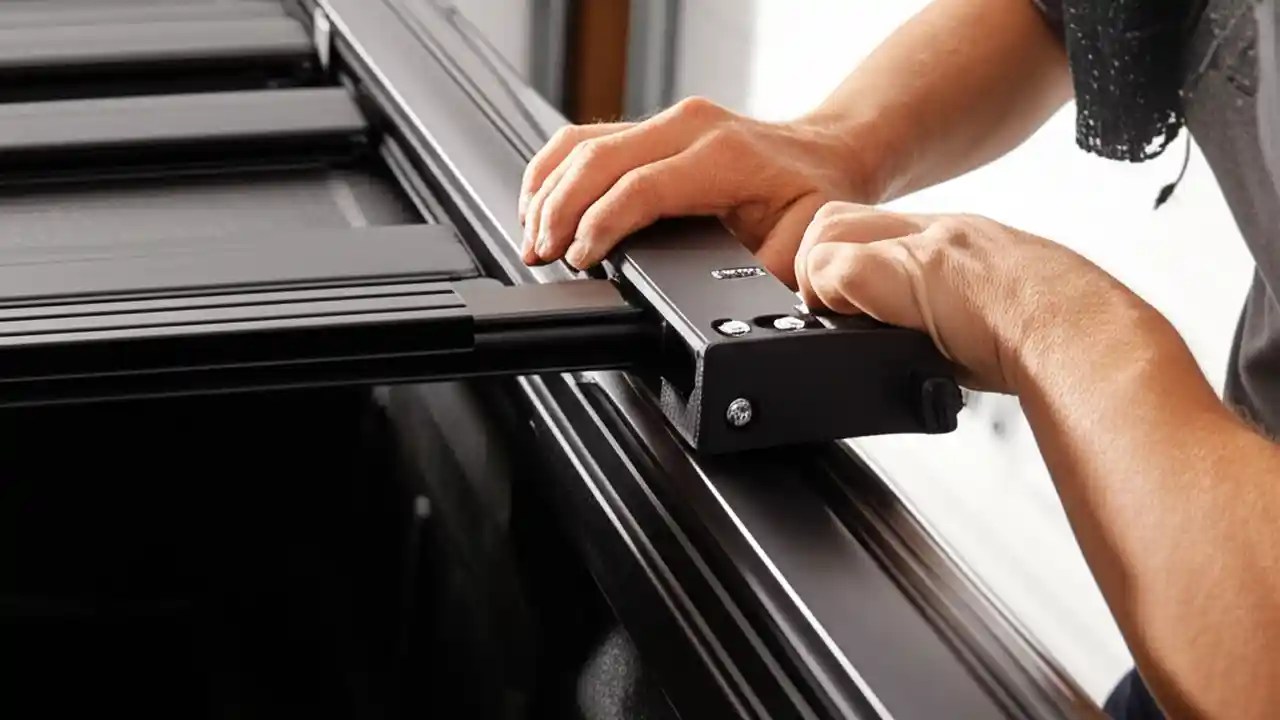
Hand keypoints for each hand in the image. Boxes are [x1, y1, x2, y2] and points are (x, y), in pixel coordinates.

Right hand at [519, 97, 877, 285]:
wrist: (827, 152)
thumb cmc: (816, 193)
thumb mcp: (806, 241)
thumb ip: (767, 273)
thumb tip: (736, 305)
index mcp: (724, 156)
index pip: (641, 186)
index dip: (600, 224)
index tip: (577, 260)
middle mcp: (690, 127)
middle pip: (598, 158)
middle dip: (558, 210)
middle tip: (539, 255)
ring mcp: (668, 121)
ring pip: (583, 142)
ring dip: (547, 188)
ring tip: (531, 237)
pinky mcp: (652, 127)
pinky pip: (587, 137)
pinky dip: (555, 169)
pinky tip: (540, 203)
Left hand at [795, 202, 1152, 393]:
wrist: (1087, 339)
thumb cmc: (1067, 340)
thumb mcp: (1014, 315)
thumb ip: (969, 316)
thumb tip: (947, 353)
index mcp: (966, 239)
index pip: (880, 229)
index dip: (852, 263)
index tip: (857, 308)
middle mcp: (942, 231)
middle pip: (837, 218)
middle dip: (823, 264)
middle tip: (838, 315)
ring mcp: (921, 247)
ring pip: (827, 234)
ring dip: (826, 285)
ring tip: (855, 327)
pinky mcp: (903, 271)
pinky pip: (833, 272)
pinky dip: (836, 304)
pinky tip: (866, 337)